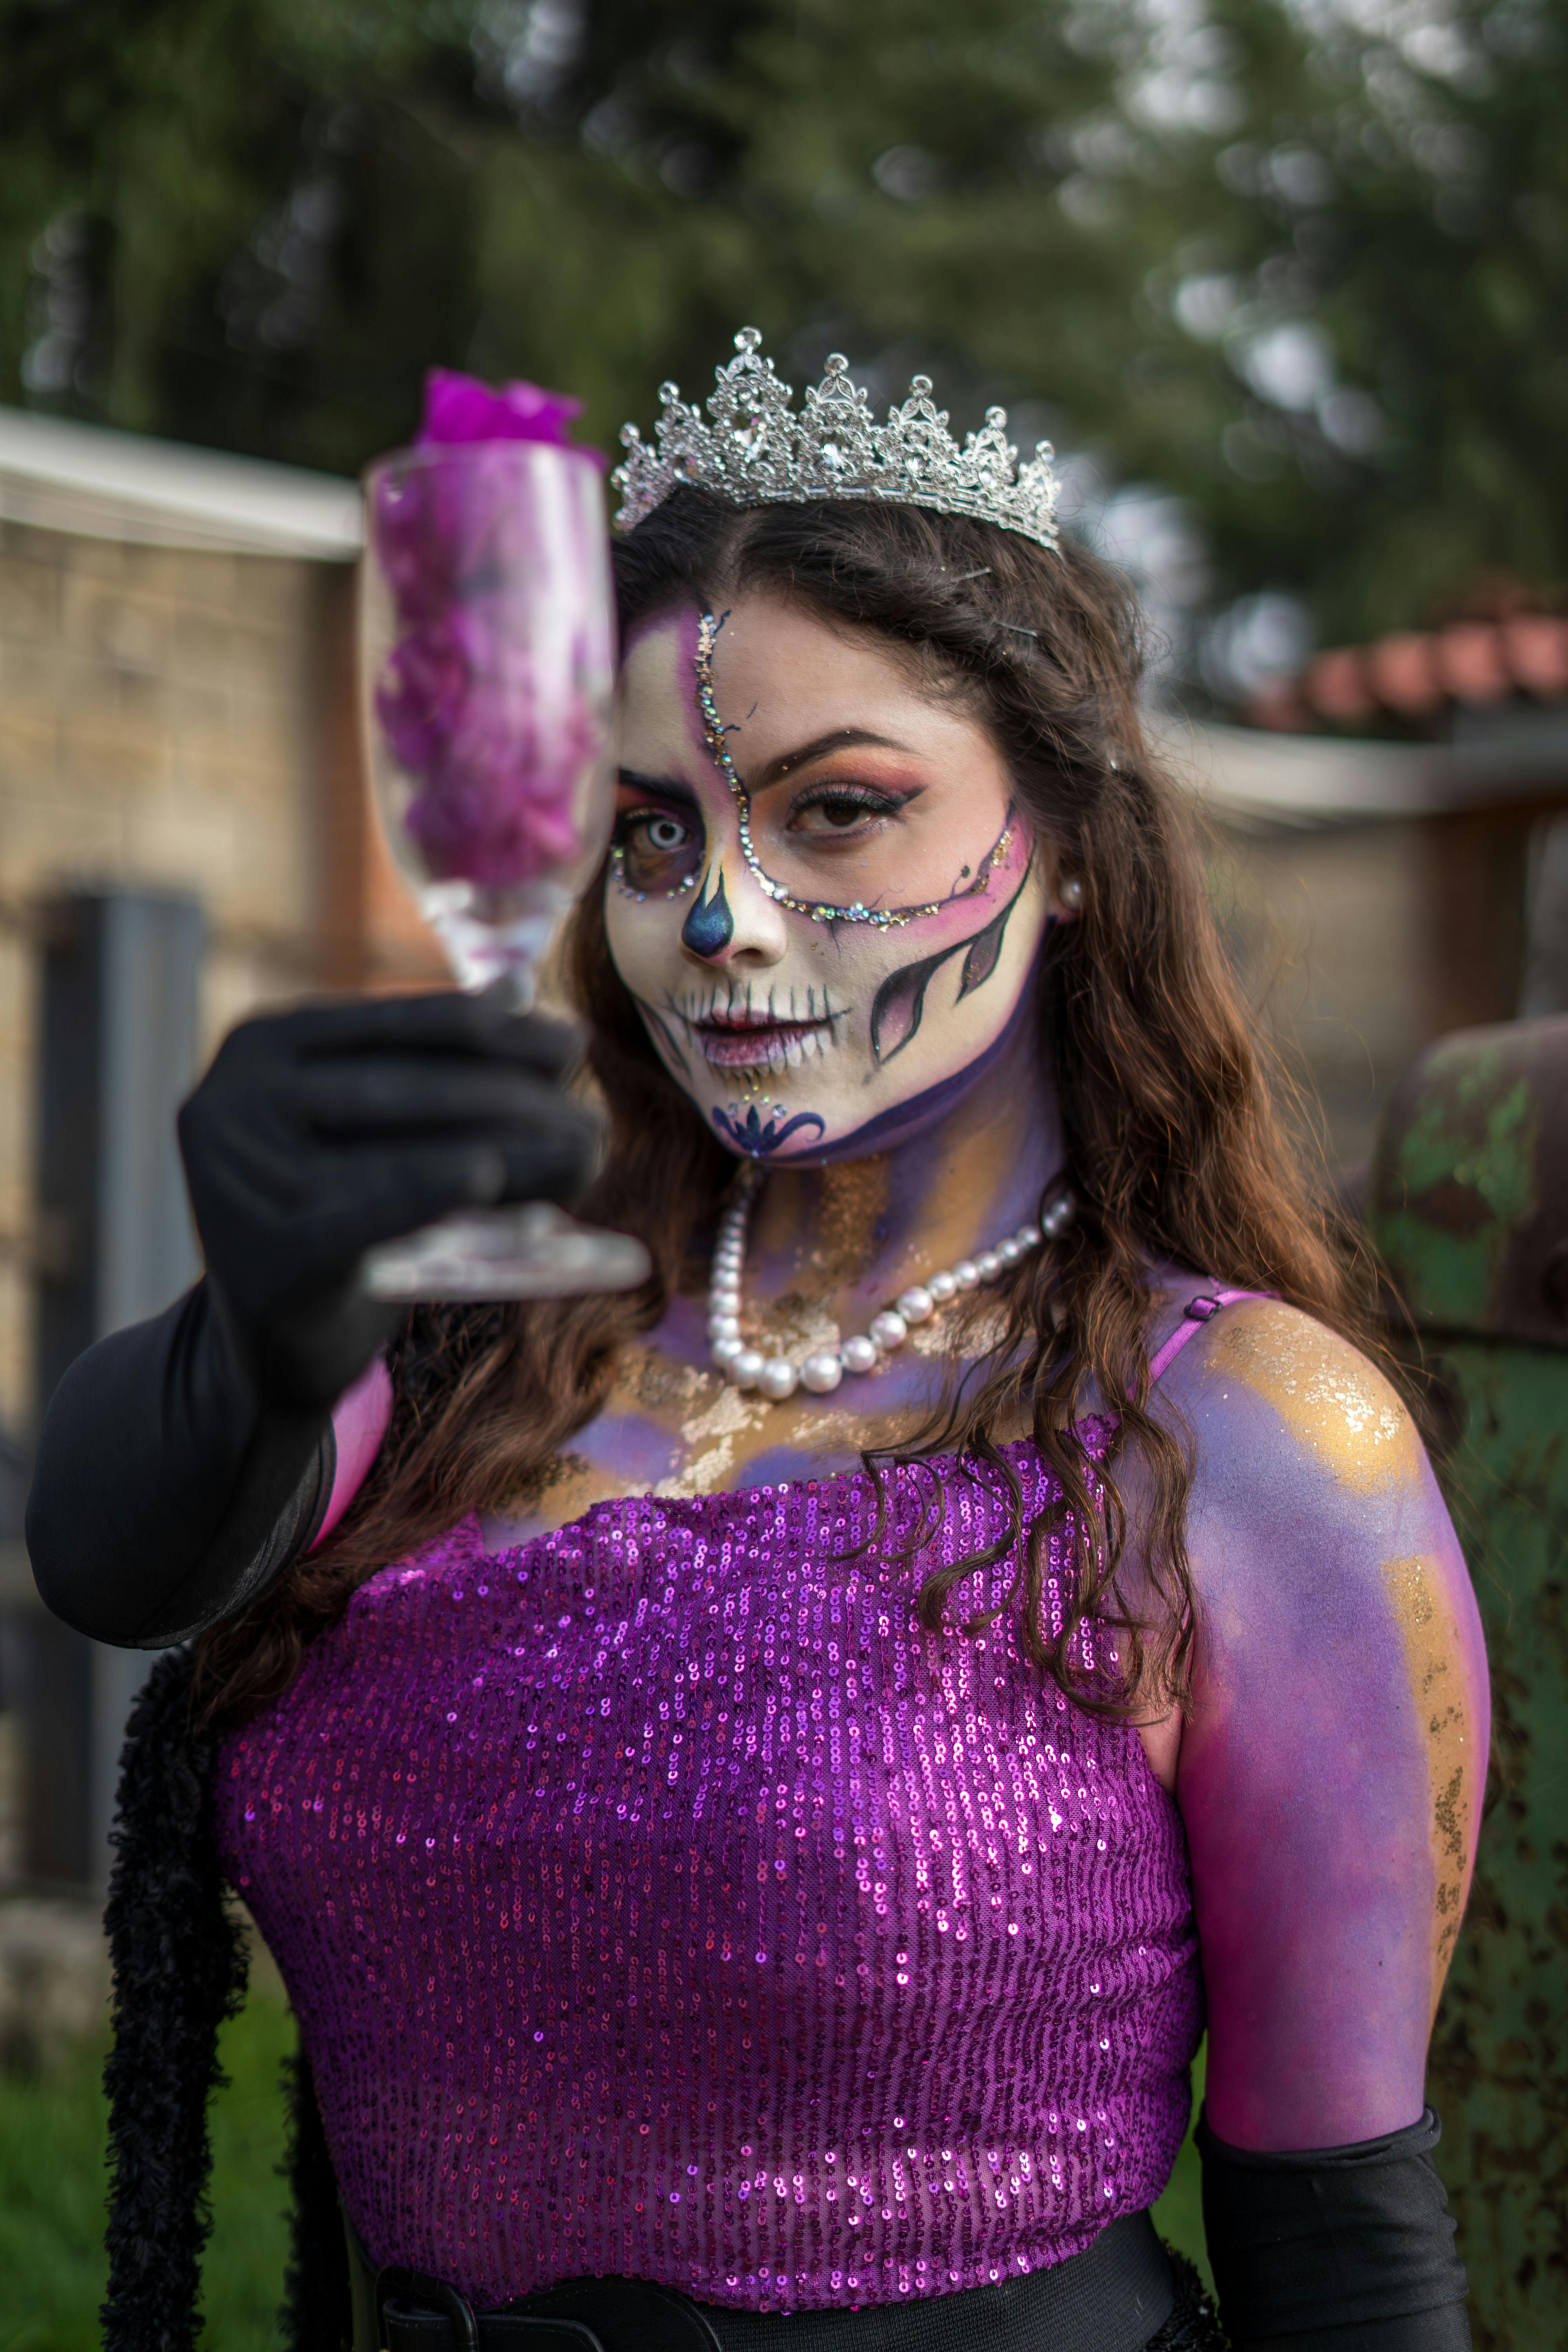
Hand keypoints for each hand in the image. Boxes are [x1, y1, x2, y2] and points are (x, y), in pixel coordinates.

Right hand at [177, 988, 599, 1410]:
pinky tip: (492, 1179)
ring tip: (587, 1153)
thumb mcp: (379, 1133)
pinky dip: (433, 1192)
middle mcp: (230, 1098)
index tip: (575, 1043)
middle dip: (512, 1098)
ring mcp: (234, 1176)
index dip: (494, 1031)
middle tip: (595, 1119)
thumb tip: (520, 988)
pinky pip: (369, 1211)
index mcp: (259, 1045)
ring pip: (397, 1147)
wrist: (271, 1350)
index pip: (397, 1022)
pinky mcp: (265, 1252)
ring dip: (509, 1149)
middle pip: (402, 1085)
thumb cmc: (341, 1222)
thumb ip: (435, 1064)